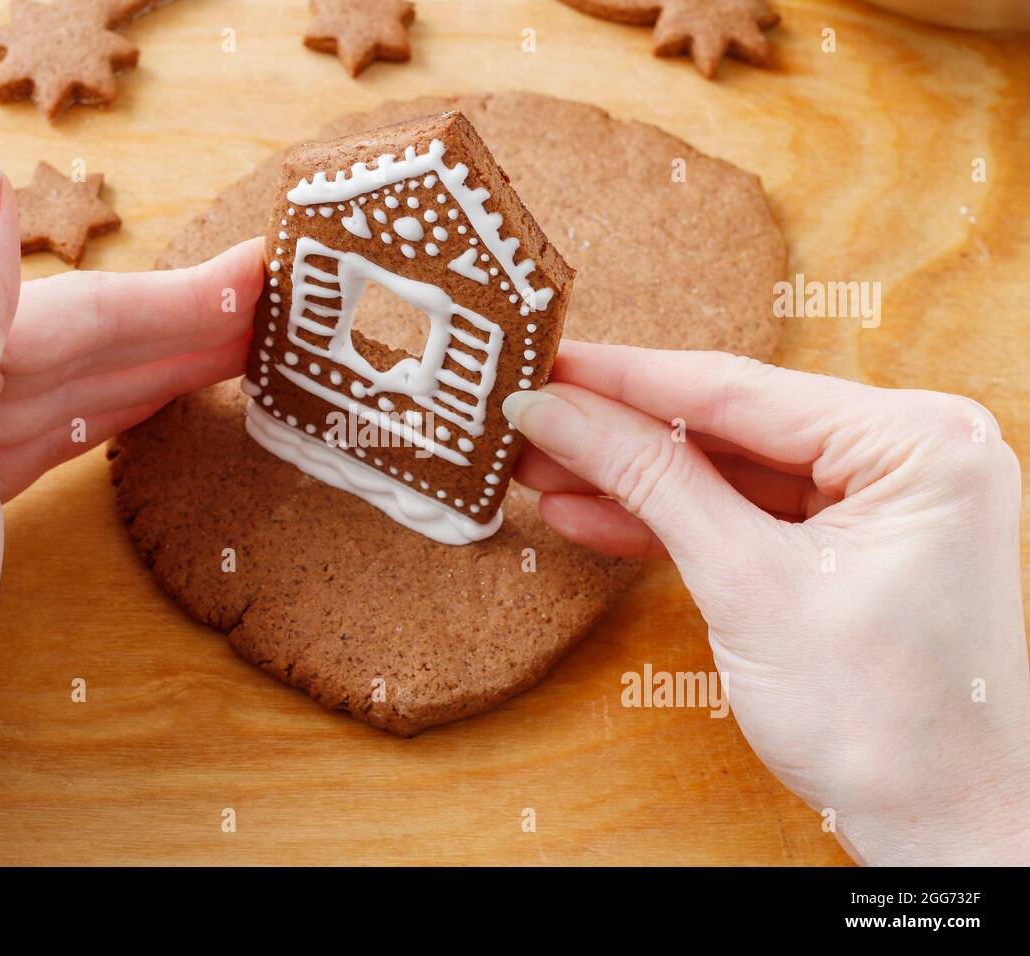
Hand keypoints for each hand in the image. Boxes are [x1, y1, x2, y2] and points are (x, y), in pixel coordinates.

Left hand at [0, 134, 260, 863]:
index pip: (67, 314)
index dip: (168, 294)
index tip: (255, 274)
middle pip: (72, 342)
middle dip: (174, 322)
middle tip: (270, 305)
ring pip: (67, 385)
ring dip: (152, 363)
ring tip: (235, 346)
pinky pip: (46, 430)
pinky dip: (105, 412)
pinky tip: (147, 397)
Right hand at [503, 342, 1029, 865]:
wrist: (937, 828)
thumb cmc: (881, 720)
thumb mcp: (747, 584)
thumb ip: (651, 482)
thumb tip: (559, 412)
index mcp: (919, 441)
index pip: (740, 390)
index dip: (626, 379)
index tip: (547, 363)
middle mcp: (911, 453)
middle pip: (731, 427)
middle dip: (622, 432)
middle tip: (530, 417)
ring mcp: (883, 501)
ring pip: (730, 472)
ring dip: (635, 478)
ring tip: (541, 466)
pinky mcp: (852, 545)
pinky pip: (748, 515)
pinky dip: (674, 521)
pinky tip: (592, 512)